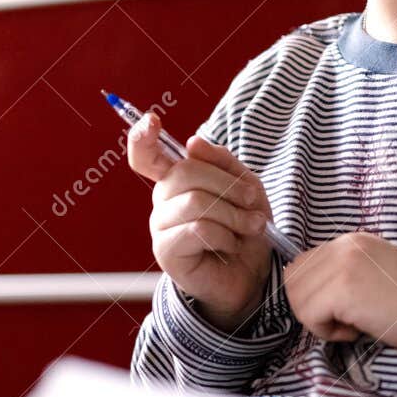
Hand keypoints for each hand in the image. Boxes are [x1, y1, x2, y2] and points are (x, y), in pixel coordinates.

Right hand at [126, 110, 275, 331]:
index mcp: (176, 181)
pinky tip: (231, 246)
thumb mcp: (245, 188)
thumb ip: (222, 163)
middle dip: (228, 186)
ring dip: (234, 214)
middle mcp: (161, 201)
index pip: (146, 155)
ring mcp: (160, 227)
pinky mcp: (167, 252)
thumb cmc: (245, 229)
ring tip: (251, 227)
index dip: (142, 136)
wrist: (253, 276)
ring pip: (195, 202)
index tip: (152, 120)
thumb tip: (192, 143)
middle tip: (253, 203)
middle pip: (184, 173)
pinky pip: (199, 229)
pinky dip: (225, 236)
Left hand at [283, 231, 396, 356]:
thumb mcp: (375, 275)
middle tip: (344, 321)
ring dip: (319, 321)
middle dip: (311, 307)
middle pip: (293, 280)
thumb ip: (344, 274)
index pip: (302, 264)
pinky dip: (328, 332)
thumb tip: (309, 293)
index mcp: (352, 240)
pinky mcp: (344, 289)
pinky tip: (356, 331)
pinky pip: (310, 316)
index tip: (342, 309)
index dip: (313, 294)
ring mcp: (343, 265)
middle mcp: (344, 245)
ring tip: (352, 326)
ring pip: (297, 299)